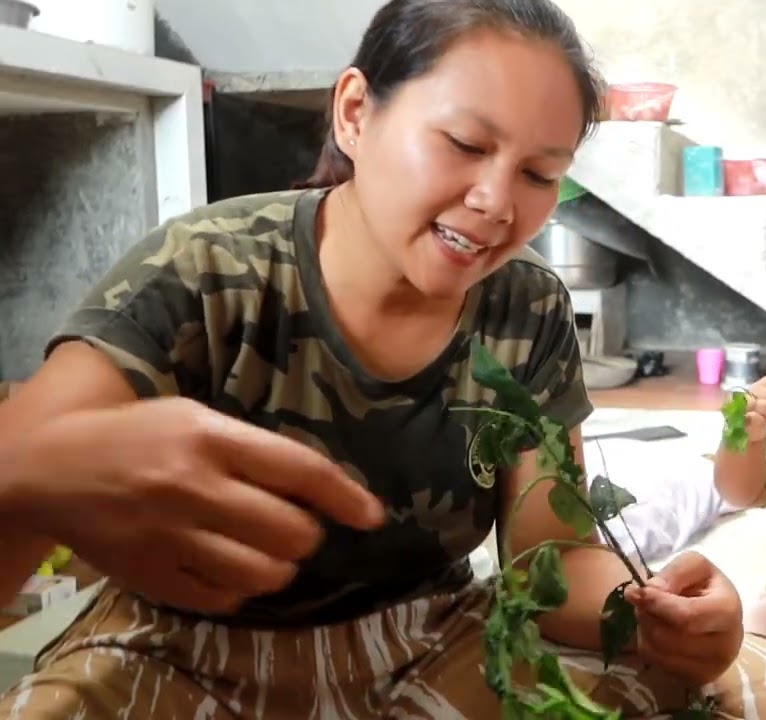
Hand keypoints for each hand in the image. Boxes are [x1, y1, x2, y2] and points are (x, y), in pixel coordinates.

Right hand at [10, 398, 385, 613]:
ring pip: (264, 573)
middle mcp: (194, 487)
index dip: (346, 497)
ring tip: (264, 551)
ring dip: (279, 567)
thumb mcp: (198, 419)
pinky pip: (223, 598)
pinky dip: (238, 589)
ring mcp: (170, 536)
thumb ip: (254, 450)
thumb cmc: (142, 435)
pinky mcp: (150, 575)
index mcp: (212, 438)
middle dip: (306, 535)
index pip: (301, 470)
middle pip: (292, 532)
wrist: (51, 466)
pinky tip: (227, 567)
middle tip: (292, 527)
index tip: (373, 515)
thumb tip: (324, 487)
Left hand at [624, 551, 743, 684]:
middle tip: (645, 601)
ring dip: (645, 630)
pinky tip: (658, 633)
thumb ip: (675, 572)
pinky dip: (649, 646)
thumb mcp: (696, 566)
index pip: (685, 616)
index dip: (655, 604)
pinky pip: (656, 664)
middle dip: (646, 615)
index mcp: (727, 611)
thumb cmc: (708, 588)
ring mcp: (711, 668)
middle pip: (665, 636)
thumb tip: (650, 590)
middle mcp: (724, 646)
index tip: (636, 592)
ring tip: (653, 615)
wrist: (723, 618)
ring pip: (657, 652)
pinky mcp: (697, 680)